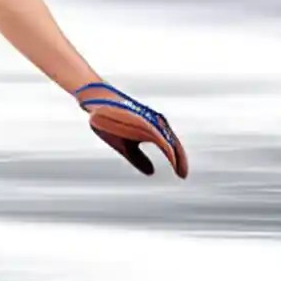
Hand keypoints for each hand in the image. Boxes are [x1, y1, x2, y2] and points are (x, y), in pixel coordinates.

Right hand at [74, 82, 188, 178]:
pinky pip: (161, 138)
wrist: (97, 104)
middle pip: (174, 143)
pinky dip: (168, 150)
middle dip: (181, 160)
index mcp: (152, 129)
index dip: (178, 160)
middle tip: (183, 175)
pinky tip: (172, 160)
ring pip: (170, 141)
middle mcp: (154, 123)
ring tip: (181, 171)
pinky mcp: (146, 121)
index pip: (170, 145)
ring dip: (177, 156)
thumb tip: (152, 172)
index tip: (181, 175)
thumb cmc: (110, 123)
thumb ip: (138, 159)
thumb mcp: (124, 146)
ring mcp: (151, 121)